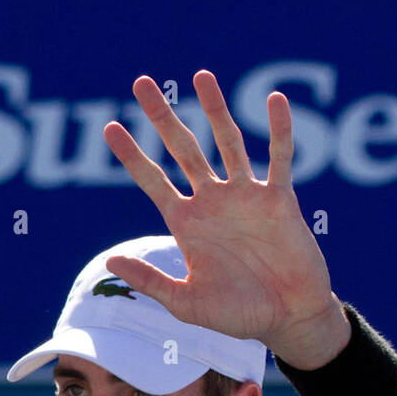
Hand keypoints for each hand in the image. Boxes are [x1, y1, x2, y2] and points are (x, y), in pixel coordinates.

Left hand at [102, 71, 350, 368]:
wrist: (287, 320)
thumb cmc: (238, 317)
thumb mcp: (187, 304)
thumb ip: (151, 281)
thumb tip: (109, 262)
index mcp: (188, 225)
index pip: (153, 182)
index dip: (132, 156)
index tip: (109, 128)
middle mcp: (213, 203)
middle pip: (183, 149)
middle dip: (162, 117)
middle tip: (140, 83)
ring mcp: (246, 197)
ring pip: (227, 142)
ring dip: (215, 109)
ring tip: (200, 76)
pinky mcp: (279, 199)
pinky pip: (279, 157)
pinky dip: (279, 130)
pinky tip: (274, 100)